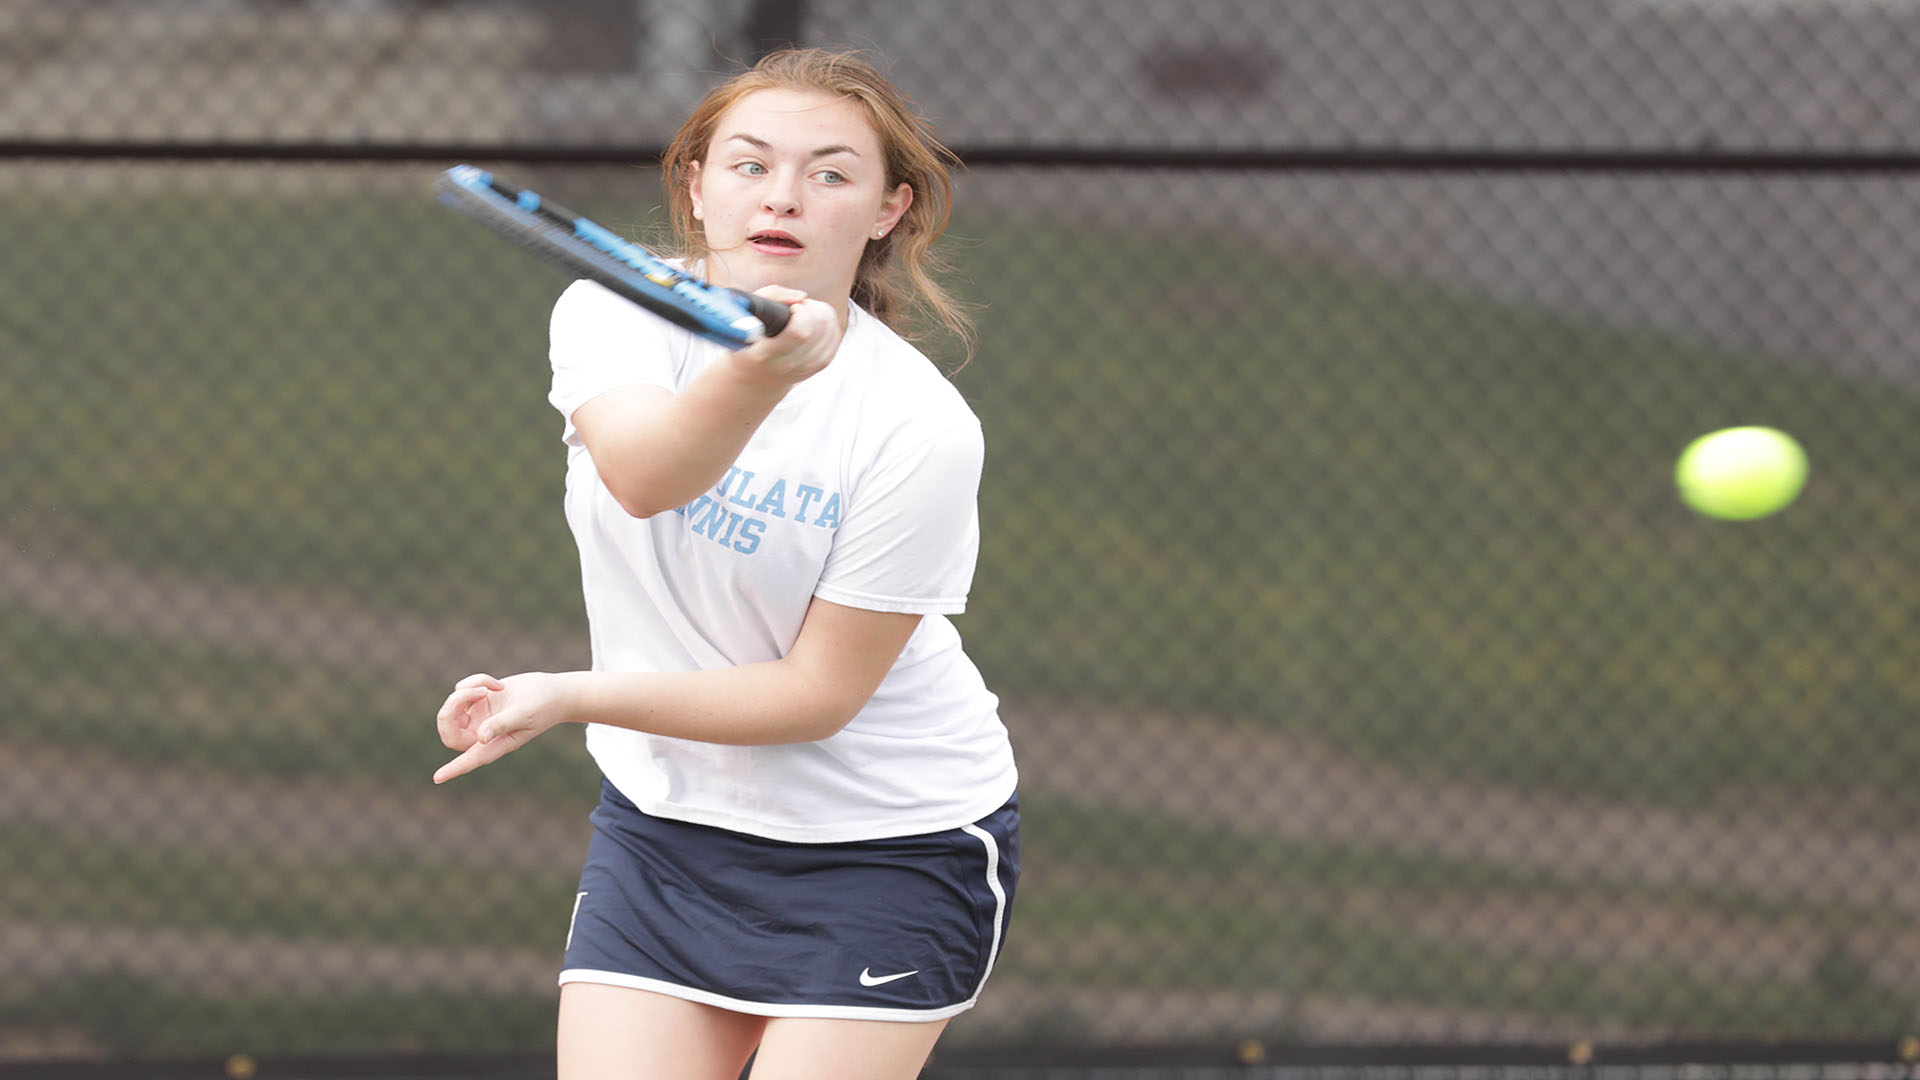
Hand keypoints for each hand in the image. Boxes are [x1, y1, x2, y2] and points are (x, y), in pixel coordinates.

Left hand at [433, 671, 567, 783]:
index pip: (470, 759)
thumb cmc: (544, 707)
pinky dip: (476, 681)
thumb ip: (502, 725)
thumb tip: (480, 738)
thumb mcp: (524, 715)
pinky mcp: (477, 701)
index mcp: (495, 744)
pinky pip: (461, 690)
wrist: (553, 692)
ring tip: (493, 686)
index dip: (453, 768)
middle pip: (450, 731)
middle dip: (453, 708)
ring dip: (467, 691)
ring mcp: (478, 717)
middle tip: (473, 693)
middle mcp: (483, 733)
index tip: (437, 778)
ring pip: (452, 707)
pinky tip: (497, 684)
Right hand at [726, 286, 841, 382]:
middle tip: (796, 308)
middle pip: (820, 325)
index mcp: (767, 354)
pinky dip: (827, 322)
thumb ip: (772, 297)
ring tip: (802, 314)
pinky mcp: (822, 364)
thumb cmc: (748, 338)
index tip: (790, 308)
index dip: (800, 311)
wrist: (756, 378)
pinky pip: (835, 334)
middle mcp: (790, 364)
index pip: (799, 332)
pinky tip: (812, 321)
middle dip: (810, 307)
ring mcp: (808, 367)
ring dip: (819, 312)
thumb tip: (801, 296)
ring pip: (831, 327)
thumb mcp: (747, 314)